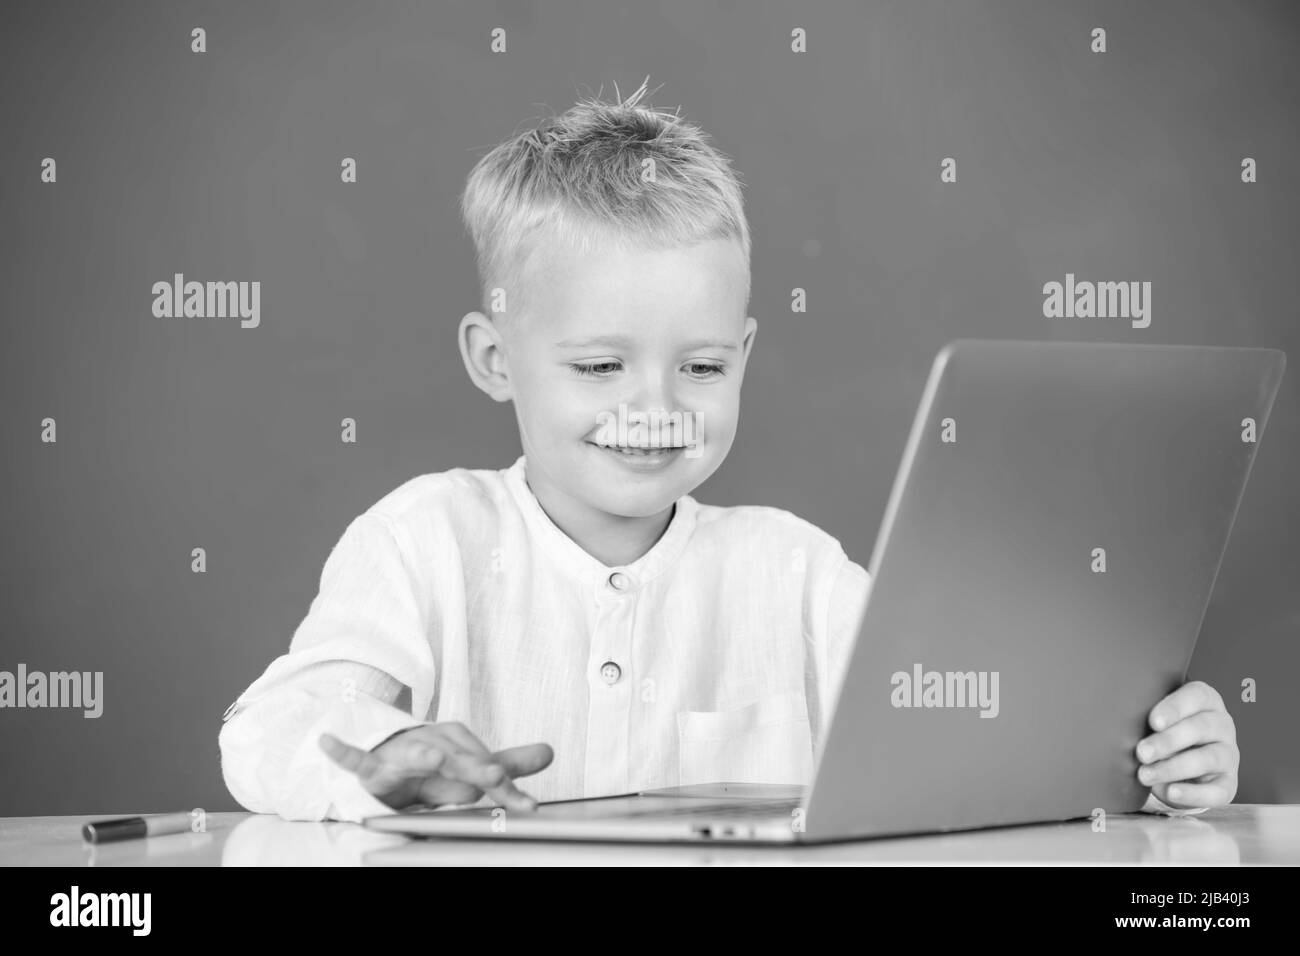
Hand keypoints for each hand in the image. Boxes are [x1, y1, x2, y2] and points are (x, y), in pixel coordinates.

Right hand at [319, 722, 553, 811]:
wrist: (389, 752)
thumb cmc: (434, 764)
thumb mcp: (470, 767)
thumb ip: (508, 764)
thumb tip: (549, 753)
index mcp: (459, 743)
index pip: (488, 767)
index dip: (507, 788)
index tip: (528, 807)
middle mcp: (433, 743)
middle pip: (458, 758)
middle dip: (476, 767)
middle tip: (495, 778)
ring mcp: (401, 752)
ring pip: (414, 754)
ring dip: (423, 755)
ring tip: (434, 759)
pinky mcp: (372, 765)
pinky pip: (356, 758)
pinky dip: (342, 751)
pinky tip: (329, 741)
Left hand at [1136, 680, 1238, 809]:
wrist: (1182, 764)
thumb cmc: (1164, 731)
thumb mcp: (1157, 717)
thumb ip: (1147, 715)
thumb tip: (1116, 721)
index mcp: (1205, 701)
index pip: (1196, 697)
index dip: (1175, 708)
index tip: (1153, 721)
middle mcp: (1221, 725)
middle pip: (1200, 727)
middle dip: (1168, 741)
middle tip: (1141, 752)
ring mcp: (1229, 754)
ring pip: (1207, 758)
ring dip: (1173, 768)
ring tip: (1145, 775)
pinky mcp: (1229, 783)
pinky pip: (1217, 791)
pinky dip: (1193, 793)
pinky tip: (1170, 792)